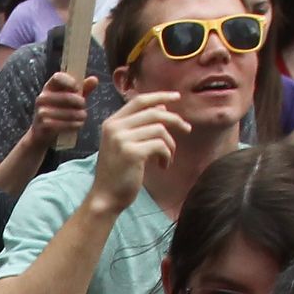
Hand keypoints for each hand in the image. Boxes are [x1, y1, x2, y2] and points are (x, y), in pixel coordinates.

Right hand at [29, 69, 89, 147]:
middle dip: (79, 102)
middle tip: (84, 106)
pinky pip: (64, 124)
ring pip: (67, 112)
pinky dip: (74, 125)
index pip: (58, 77)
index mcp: (49, 87)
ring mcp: (42, 112)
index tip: (78, 88)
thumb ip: (82, 89)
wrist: (42, 132)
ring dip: (79, 115)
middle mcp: (42, 98)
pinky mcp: (44, 125)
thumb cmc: (58, 110)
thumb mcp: (70, 98)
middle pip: (66, 97)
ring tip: (83, 116)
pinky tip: (78, 125)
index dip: (70, 81)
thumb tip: (94, 79)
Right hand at [90, 95, 185, 210]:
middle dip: (175, 120)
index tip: (176, 97)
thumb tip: (162, 107)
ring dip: (170, 145)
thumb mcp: (125, 144)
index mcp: (112, 123)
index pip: (139, 101)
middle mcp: (115, 127)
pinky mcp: (132, 153)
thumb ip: (140, 125)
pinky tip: (162, 166)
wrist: (106, 197)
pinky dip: (167, 156)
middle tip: (187, 129)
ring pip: (160, 130)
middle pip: (154, 113)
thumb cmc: (118, 173)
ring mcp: (122, 139)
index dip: (159, 96)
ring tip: (167, 158)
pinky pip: (161, 146)